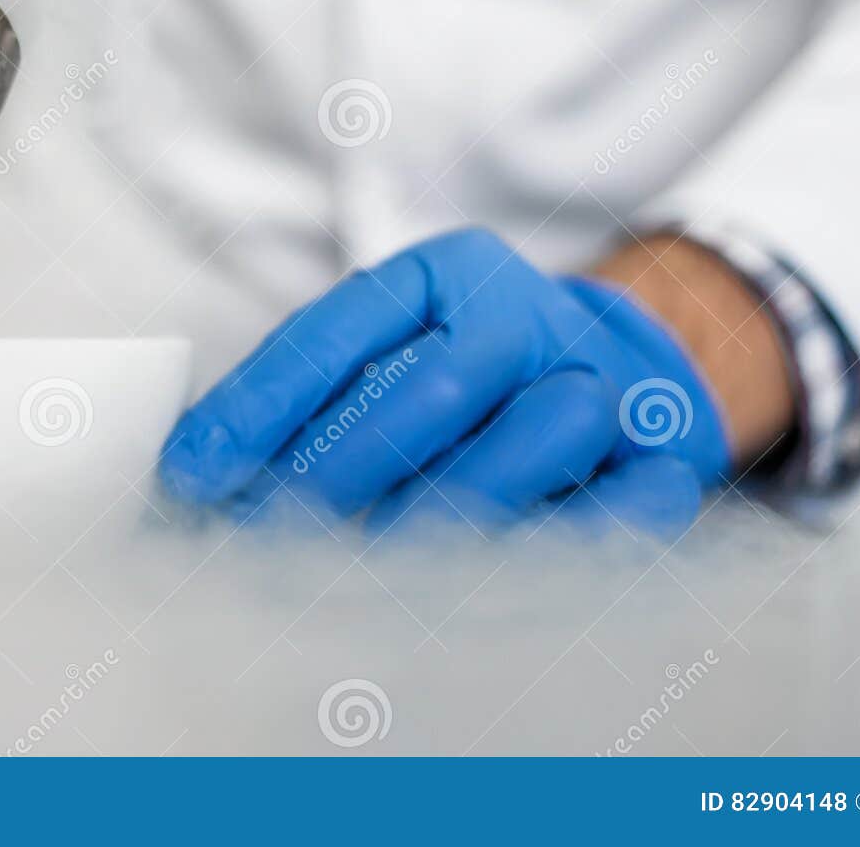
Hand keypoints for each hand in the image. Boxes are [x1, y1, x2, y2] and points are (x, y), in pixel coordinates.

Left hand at [158, 229, 737, 536]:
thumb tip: (197, 474)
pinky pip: (628, 503)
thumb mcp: (392, 351)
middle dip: (338, 469)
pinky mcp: (665, 455)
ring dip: (448, 509)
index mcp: (449, 273)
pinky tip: (487, 586)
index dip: (260, 405)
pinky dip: (563, 546)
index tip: (193, 475)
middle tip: (268, 536)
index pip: (340, 329)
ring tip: (367, 569)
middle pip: (431, 385)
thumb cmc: (468, 376)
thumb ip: (306, 400)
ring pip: (539, 432)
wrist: (621, 372)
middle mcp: (529, 316)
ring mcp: (606, 381)